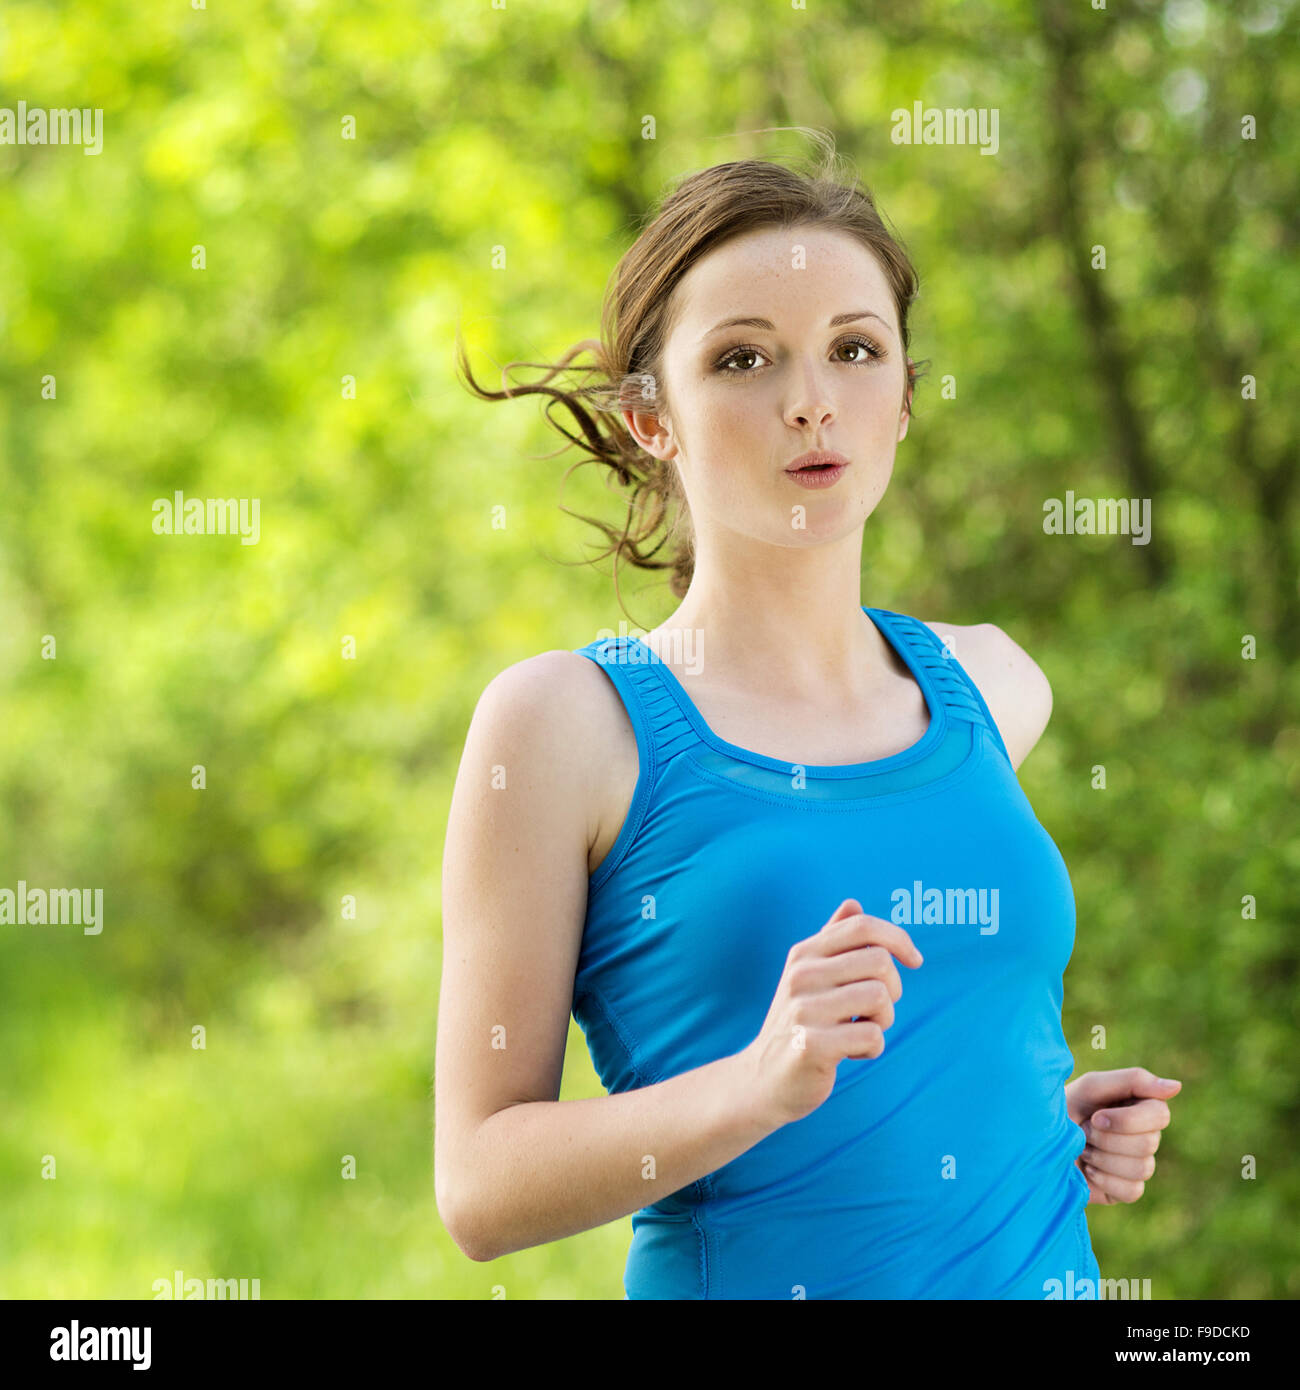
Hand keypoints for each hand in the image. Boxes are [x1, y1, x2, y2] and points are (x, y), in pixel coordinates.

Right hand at [740, 898, 922, 1128]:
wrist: (762, 1080)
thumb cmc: (798, 1025)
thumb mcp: (808, 978)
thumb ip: (832, 941)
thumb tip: (853, 903)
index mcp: (804, 954)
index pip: (861, 925)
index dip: (898, 938)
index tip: (915, 960)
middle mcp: (801, 975)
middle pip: (880, 961)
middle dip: (894, 989)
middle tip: (878, 1010)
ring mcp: (804, 1009)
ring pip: (880, 998)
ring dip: (884, 1021)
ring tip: (863, 1031)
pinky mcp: (812, 1045)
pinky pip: (872, 1036)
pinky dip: (873, 1048)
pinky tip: (852, 1054)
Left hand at [1065, 1067, 1181, 1204]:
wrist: (1036, 1140)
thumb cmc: (1064, 1107)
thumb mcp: (1092, 1086)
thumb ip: (1134, 1081)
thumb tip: (1177, 1087)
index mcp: (1141, 1107)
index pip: (1160, 1115)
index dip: (1128, 1119)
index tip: (1097, 1116)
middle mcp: (1145, 1135)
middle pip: (1150, 1143)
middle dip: (1107, 1137)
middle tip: (1085, 1131)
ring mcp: (1138, 1164)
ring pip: (1142, 1167)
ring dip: (1103, 1157)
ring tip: (1084, 1148)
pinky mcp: (1126, 1190)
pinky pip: (1132, 1190)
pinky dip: (1105, 1179)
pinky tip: (1088, 1170)